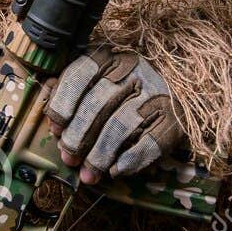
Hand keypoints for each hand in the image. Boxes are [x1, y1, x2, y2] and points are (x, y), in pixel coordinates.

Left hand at [47, 44, 185, 184]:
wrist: (180, 88)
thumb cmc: (123, 91)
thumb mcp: (96, 80)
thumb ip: (71, 91)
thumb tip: (52, 112)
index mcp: (109, 56)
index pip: (80, 75)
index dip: (64, 105)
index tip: (56, 131)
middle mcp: (134, 69)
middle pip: (98, 104)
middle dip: (79, 137)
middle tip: (69, 160)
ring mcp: (157, 91)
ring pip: (121, 124)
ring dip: (101, 154)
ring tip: (90, 174)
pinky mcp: (176, 116)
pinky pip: (152, 141)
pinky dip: (132, 159)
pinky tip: (117, 170)